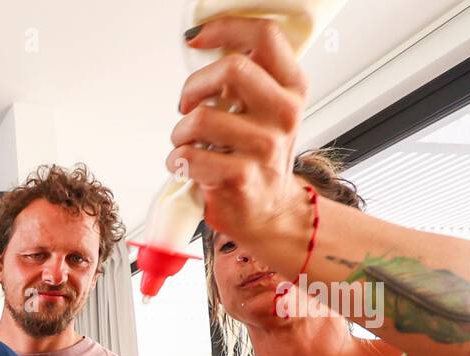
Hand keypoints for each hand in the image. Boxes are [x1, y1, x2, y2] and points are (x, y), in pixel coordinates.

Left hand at [169, 16, 312, 251]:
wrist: (268, 213)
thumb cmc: (257, 159)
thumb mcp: (265, 111)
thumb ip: (247, 79)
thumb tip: (206, 44)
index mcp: (292, 88)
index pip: (265, 36)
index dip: (225, 28)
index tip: (197, 38)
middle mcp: (284, 113)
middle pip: (231, 69)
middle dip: (194, 86)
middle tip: (187, 105)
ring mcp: (264, 147)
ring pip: (201, 117)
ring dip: (179, 132)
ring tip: (186, 144)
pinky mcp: (240, 178)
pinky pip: (190, 156)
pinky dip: (177, 160)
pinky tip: (186, 166)